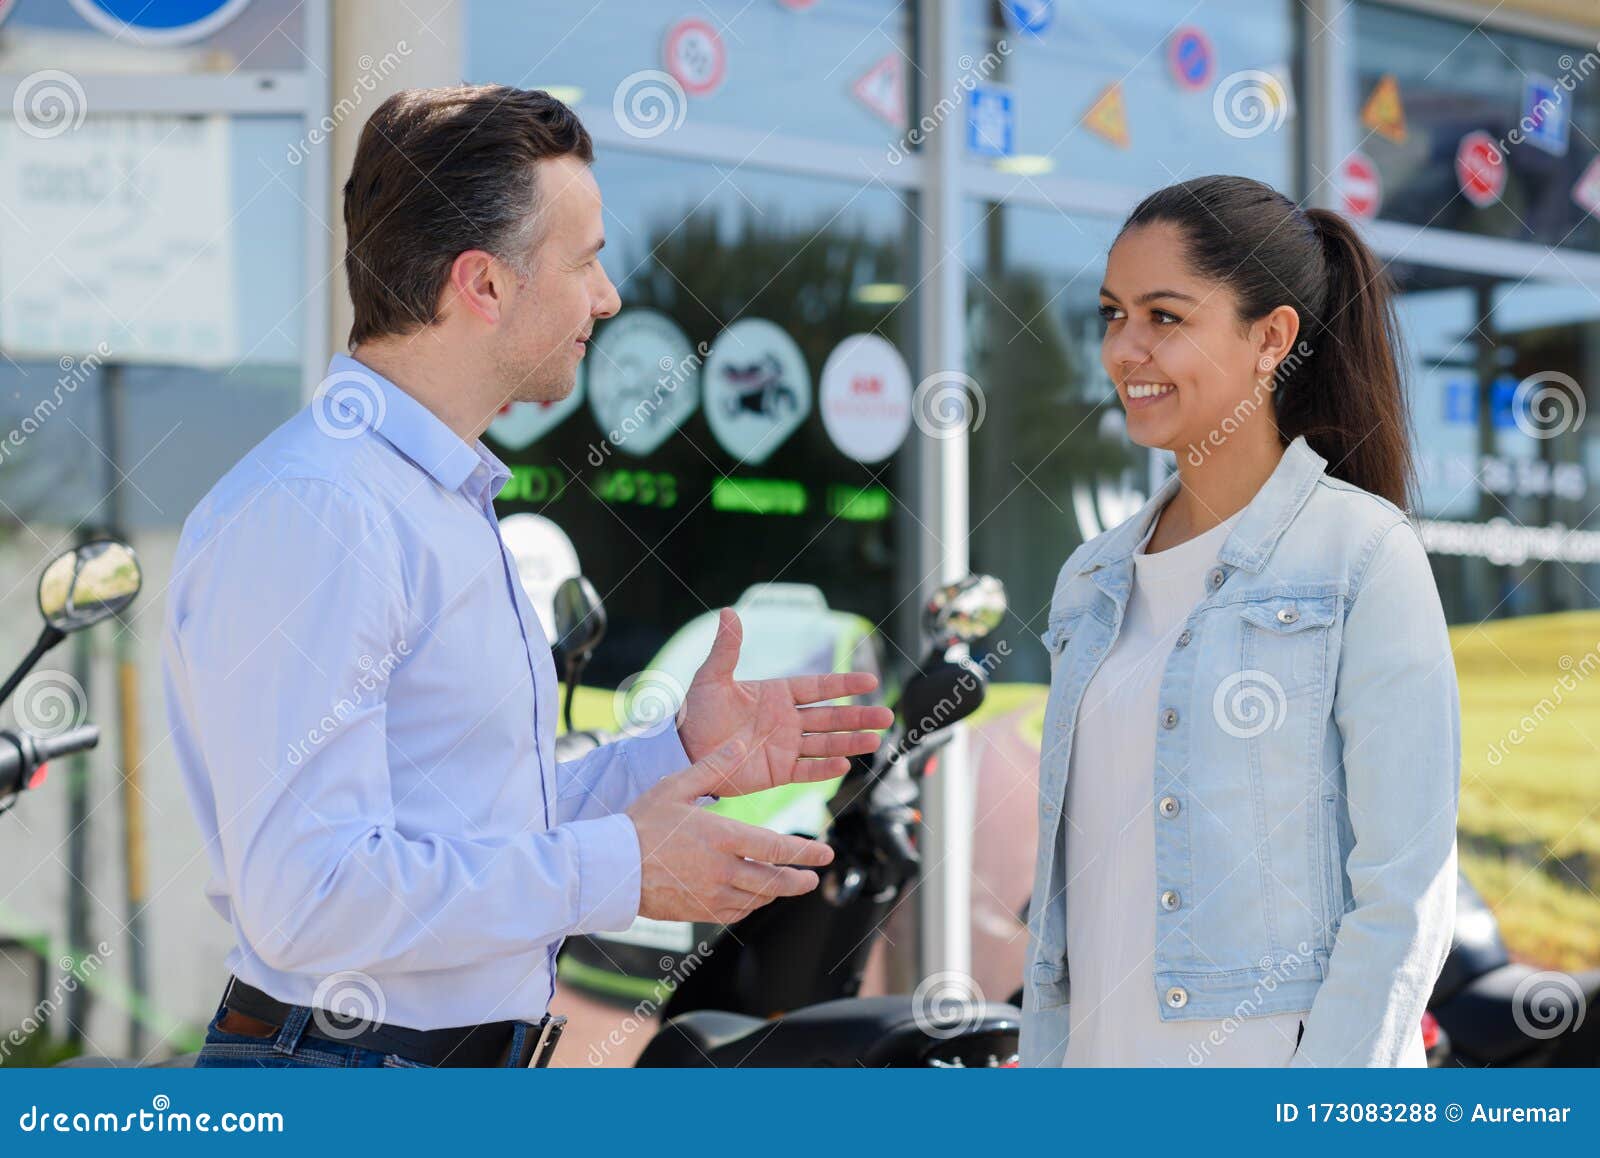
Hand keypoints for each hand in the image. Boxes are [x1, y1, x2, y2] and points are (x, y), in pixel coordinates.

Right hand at [625, 739, 834, 922]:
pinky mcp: (698, 911)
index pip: (776, 848)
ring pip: (756, 899)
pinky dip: (751, 905)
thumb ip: (713, 767)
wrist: (611, 867)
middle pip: (773, 880)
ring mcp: (710, 894)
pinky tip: (754, 898)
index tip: (825, 854)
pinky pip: (735, 912)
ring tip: (788, 885)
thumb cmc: (641, 823)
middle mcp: (721, 870)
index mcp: (722, 837)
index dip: (805, 852)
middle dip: (798, 880)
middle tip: (814, 878)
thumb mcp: (677, 786)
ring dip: (776, 892)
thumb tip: (742, 744)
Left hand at [676, 608, 893, 796]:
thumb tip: (727, 612)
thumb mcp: (711, 678)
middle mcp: (787, 720)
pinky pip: (806, 770)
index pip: (818, 688)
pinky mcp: (778, 771)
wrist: (683, 751)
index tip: (870, 681)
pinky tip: (844, 765)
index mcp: (777, 695)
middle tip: (887, 716)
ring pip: (825, 744)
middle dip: (859, 717)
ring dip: (850, 742)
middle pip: (831, 717)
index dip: (844, 685)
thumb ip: (726, 649)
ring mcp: (785, 746)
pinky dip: (824, 769)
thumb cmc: (696, 712)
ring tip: (875, 741)